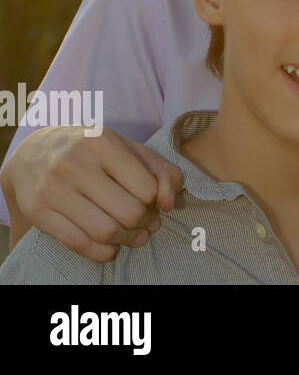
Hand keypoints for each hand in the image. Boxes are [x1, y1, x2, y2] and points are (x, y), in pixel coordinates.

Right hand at [3, 126, 183, 260]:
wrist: (33, 152)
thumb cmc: (92, 152)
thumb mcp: (129, 150)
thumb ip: (160, 172)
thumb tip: (169, 204)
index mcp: (103, 143)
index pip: (146, 189)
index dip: (156, 202)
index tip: (153, 204)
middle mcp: (76, 164)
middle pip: (128, 213)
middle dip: (144, 223)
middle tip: (146, 223)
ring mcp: (53, 189)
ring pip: (105, 232)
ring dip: (125, 240)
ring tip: (132, 235)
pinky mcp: (38, 211)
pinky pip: (78, 243)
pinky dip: (102, 252)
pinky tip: (110, 246)